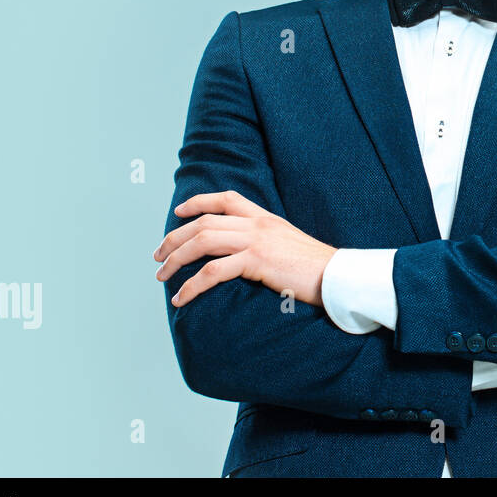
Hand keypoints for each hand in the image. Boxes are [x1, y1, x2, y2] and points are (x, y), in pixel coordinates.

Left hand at [154, 190, 336, 307]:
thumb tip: (245, 256)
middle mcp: (258, 224)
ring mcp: (256, 241)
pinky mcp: (257, 261)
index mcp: (265, 217)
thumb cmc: (316, 268)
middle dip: (174, 238)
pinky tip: (182, 298)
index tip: (178, 213)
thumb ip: (267, 242)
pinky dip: (192, 286)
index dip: (197, 202)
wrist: (337, 276)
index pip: (225, 198)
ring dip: (176, 259)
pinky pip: (213, 272)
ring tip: (162, 275)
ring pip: (202, 242)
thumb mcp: (289, 244)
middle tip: (158, 256)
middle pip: (203, 222)